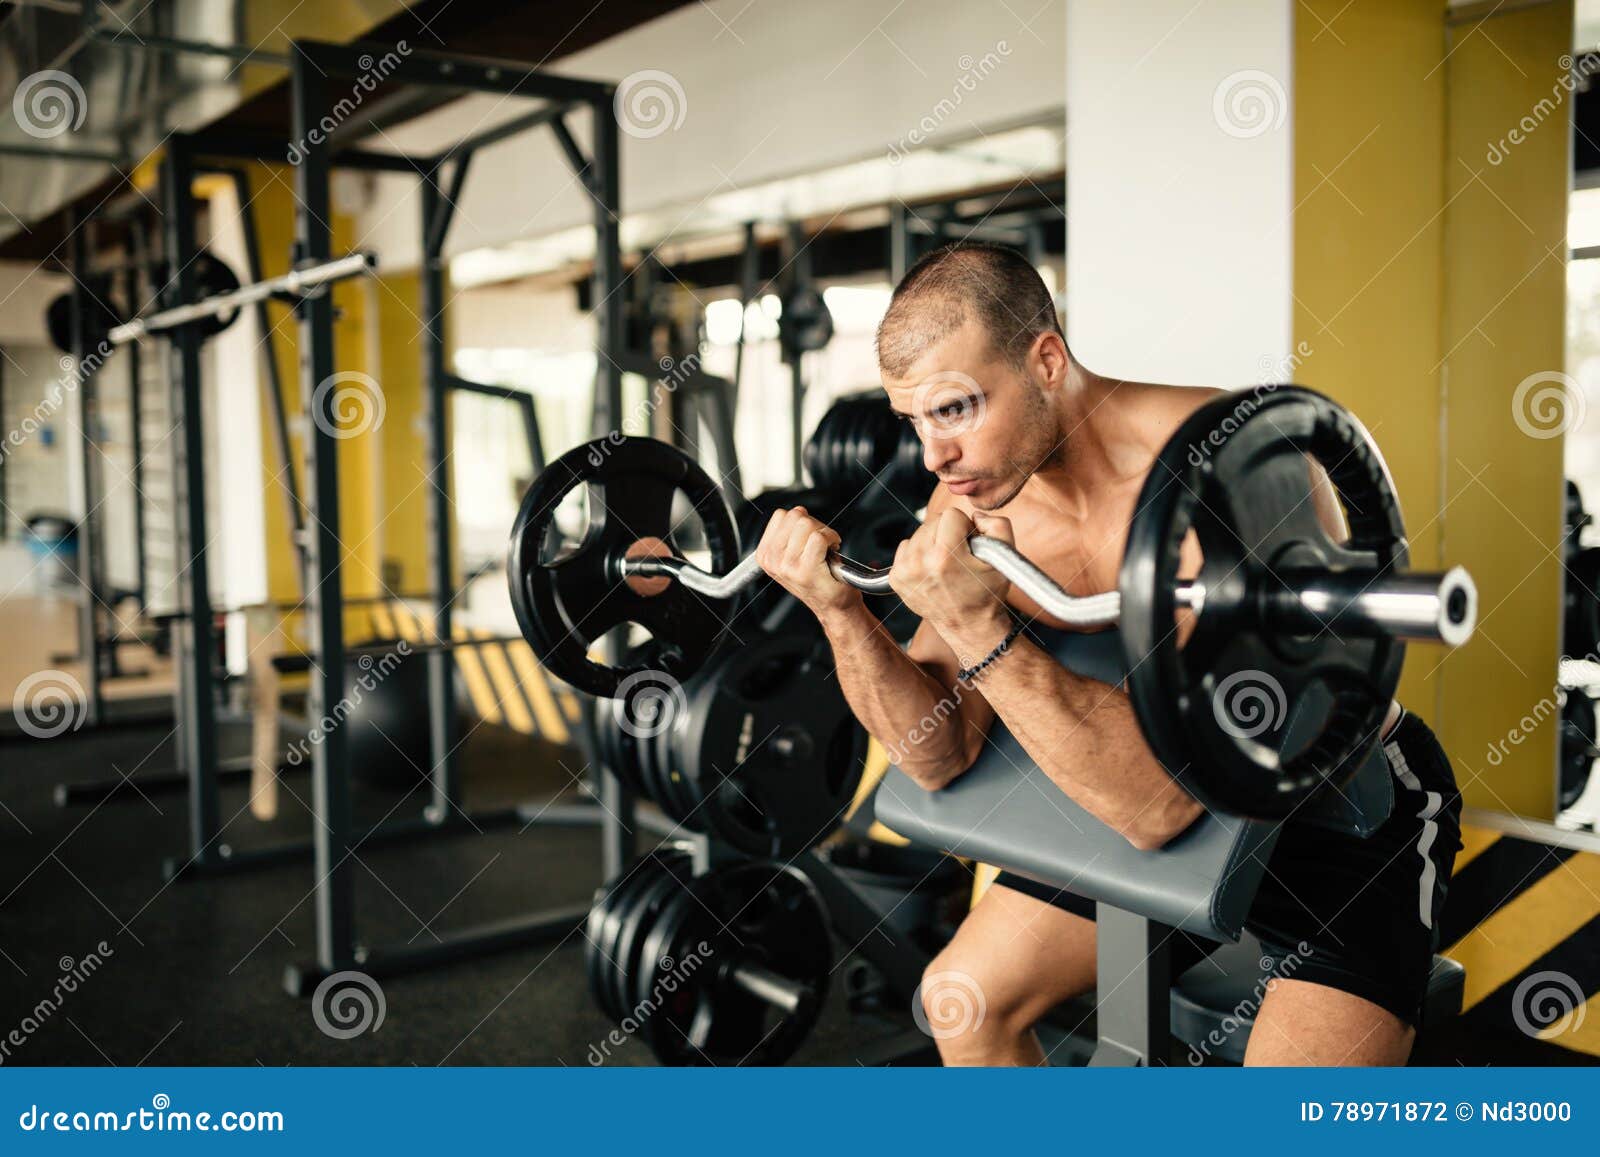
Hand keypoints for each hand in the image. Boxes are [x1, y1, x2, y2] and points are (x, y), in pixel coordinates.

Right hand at [755, 506, 859, 615]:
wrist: (833, 606)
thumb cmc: (818, 580)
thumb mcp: (792, 556)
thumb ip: (789, 532)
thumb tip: (797, 511)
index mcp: (765, 554)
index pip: (780, 515)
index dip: (800, 521)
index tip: (807, 538)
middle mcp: (773, 560)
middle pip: (795, 516)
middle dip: (814, 525)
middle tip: (820, 543)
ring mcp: (788, 565)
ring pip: (807, 524)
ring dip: (824, 532)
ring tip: (825, 548)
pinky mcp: (806, 569)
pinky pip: (819, 537)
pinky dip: (831, 539)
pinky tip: (832, 551)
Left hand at [889, 508, 1014, 652]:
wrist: (968, 626)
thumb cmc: (987, 593)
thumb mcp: (1005, 557)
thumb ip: (996, 524)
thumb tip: (974, 516)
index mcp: (945, 556)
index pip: (950, 515)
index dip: (965, 527)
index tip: (969, 546)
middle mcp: (920, 562)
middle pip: (932, 521)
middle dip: (947, 533)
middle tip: (959, 556)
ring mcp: (904, 571)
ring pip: (918, 533)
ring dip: (933, 542)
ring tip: (946, 564)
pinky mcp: (896, 578)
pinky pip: (906, 547)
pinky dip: (919, 553)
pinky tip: (933, 569)